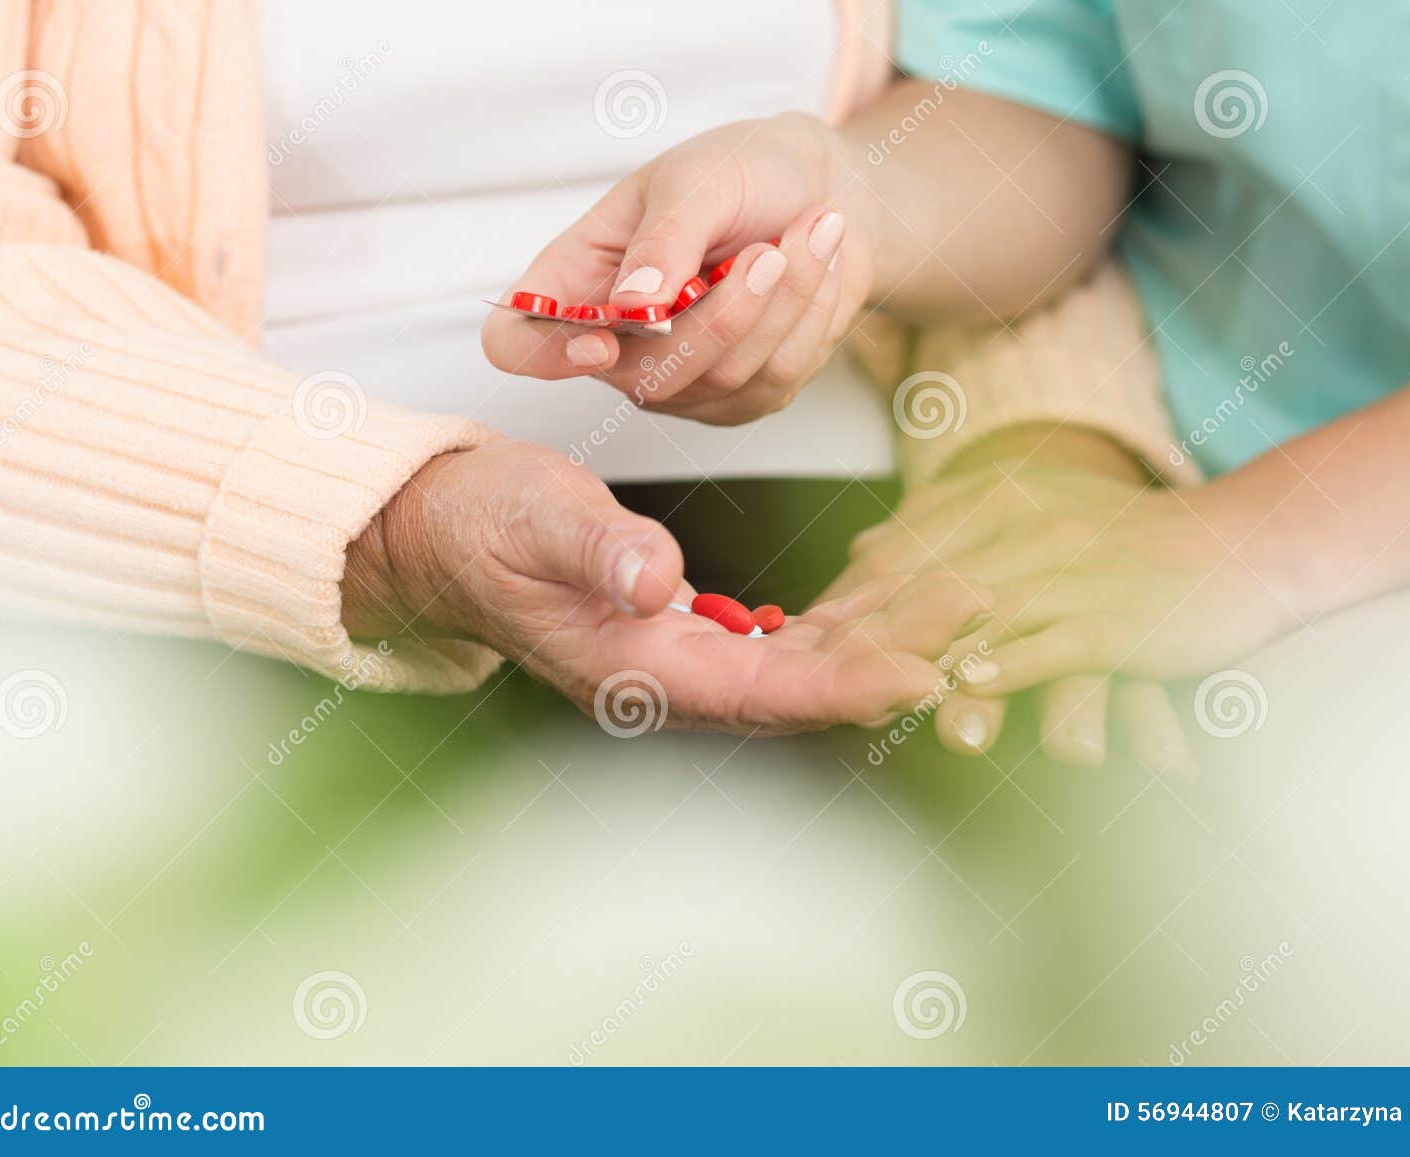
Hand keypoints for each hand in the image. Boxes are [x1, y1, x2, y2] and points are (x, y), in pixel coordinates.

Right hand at [341, 441, 988, 733]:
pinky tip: (874, 594)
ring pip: (796, 669)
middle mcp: (662, 682)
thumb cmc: (479, 525)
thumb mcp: (531, 519)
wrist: (438, 535)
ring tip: (947, 597)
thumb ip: (595, 549)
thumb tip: (657, 580)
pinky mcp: (680, 635)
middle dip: (886, 655)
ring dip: (870, 639)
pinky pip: (774, 645)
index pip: (762, 692)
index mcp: (631, 669)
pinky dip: (831, 624)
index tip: (922, 670)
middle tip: (971, 609)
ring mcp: (673, 664)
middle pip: (798, 688)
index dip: (846, 684)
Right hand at [481, 113, 875, 424]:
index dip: (543, 355)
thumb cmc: (744, 171)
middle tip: (772, 249)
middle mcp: (617, 344)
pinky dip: (806, 316)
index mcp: (576, 279)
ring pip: (721, 378)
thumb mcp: (697, 179)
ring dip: (780, 302)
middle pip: (643, 377)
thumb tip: (633, 306)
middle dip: (722, 315)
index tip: (603, 338)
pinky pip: (774, 378)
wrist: (828, 190)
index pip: (516, 342)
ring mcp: (680, 382)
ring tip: (813, 231)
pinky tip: (817, 266)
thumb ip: (664, 239)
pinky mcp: (742, 398)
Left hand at [821, 427, 1292, 768]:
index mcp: (1003, 501)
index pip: (907, 549)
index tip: (801, 633)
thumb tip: (861, 545)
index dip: (850, 594)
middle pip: (928, 584)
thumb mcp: (1034, 513)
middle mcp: (1031, 530)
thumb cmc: (1129, 540)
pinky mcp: (1115, 620)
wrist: (1239, 545)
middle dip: (863, 631)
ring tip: (865, 689)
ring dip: (918, 656)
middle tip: (810, 669)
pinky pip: (1050, 646)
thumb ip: (948, 529)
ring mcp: (1074, 573)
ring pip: (979, 617)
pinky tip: (966, 688)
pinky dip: (1005, 669)